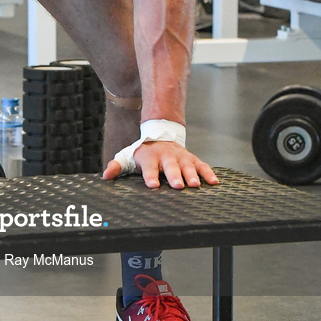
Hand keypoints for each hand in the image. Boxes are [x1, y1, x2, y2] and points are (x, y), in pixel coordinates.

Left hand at [103, 141, 218, 188]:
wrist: (160, 135)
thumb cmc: (143, 153)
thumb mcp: (128, 157)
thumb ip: (117, 167)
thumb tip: (106, 176)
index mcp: (150, 158)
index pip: (149, 168)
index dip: (151, 176)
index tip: (153, 185)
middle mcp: (166, 157)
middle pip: (171, 167)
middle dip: (174, 176)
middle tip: (177, 186)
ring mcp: (181, 158)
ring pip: (188, 166)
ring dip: (192, 175)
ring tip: (194, 185)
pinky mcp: (193, 159)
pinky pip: (202, 166)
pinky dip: (209, 173)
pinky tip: (214, 182)